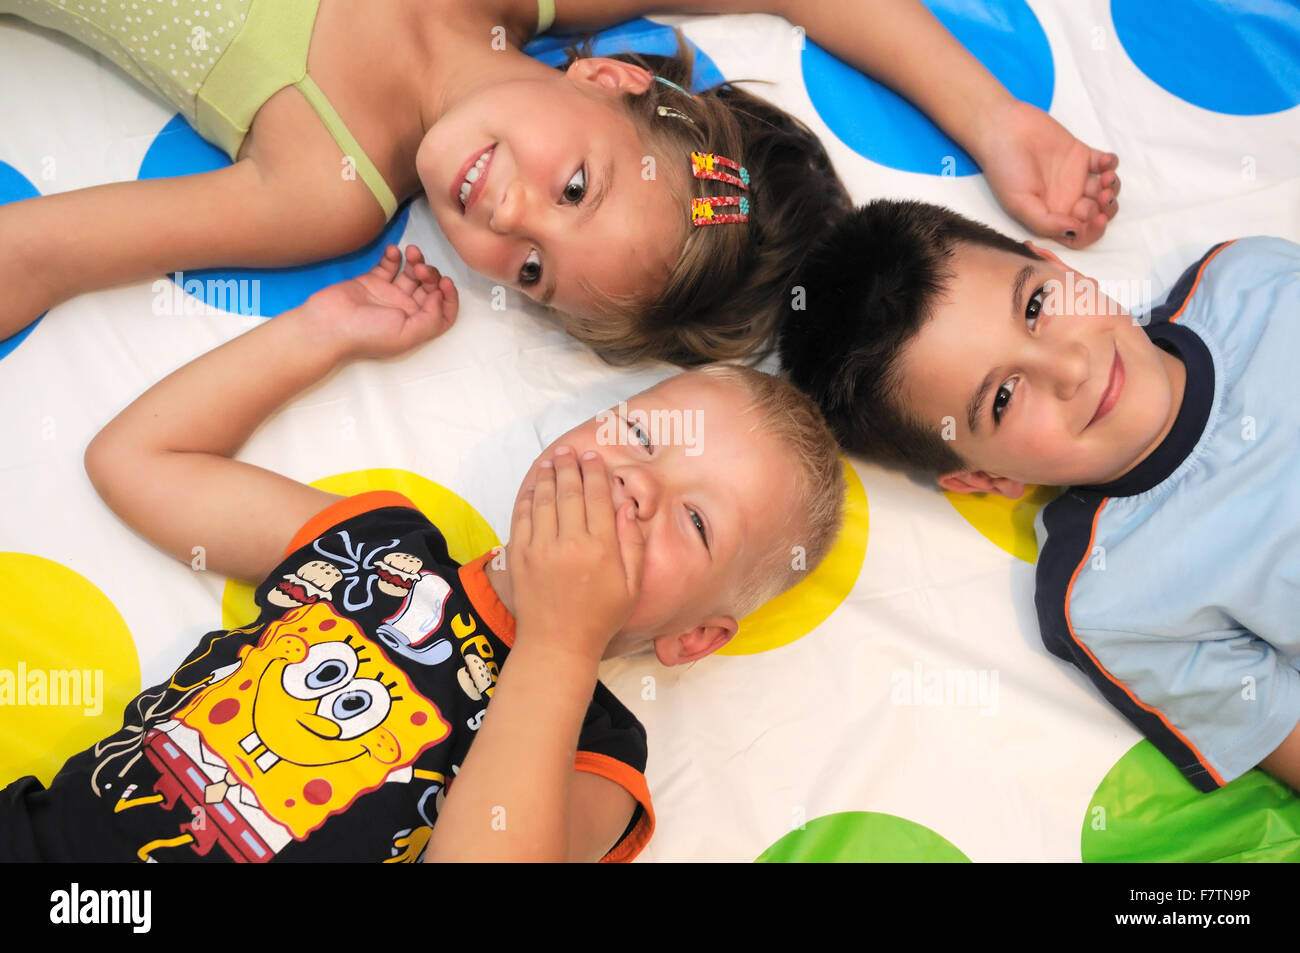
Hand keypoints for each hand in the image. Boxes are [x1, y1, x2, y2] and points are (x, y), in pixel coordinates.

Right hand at [303, 244, 458, 359]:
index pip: (443, 311)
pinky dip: (394, 256)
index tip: (445, 283)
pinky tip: (392, 251)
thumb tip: (439, 298)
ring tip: (411, 253)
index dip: (450, 298)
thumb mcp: (408, 334)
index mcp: (416, 325)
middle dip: (431, 275)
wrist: (328, 324)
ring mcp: (388, 295)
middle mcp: (405, 310)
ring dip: (417, 260)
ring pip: (412, 273)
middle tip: (420, 269)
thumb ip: (432, 318)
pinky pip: (389, 265)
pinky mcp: (371, 281)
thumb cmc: (366, 334)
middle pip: (429, 289)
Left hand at [508, 448, 644, 661]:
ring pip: (545, 500)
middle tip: (570, 451)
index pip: (598, 498)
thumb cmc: (600, 617)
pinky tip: (535, 485)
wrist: (557, 644)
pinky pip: (523, 517)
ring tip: (553, 460)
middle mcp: (570, 544)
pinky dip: (529, 497)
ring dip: (549, 476)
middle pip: (570, 493)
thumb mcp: (631, 586)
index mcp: (601, 549)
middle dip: (571, 467)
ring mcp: (541, 548)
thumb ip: (633, 545)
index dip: (595, 473)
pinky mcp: (520, 556)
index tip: (593, 457)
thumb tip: (627, 508)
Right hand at [974, 100, 1119, 249]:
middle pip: (1098, 214)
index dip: (1093, 231)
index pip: (1079, 235)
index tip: (1098, 219)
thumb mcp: (1019, 204)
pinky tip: (1103, 161)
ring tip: (1105, 177)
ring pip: (1107, 190)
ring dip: (1113, 187)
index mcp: (1051, 216)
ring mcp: (1076, 178)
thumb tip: (1075, 232)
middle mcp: (1066, 200)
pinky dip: (1111, 164)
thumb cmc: (1005, 169)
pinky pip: (1106, 163)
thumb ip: (1046, 223)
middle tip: (1102, 195)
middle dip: (1106, 208)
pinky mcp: (1082, 155)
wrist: (1004, 130)